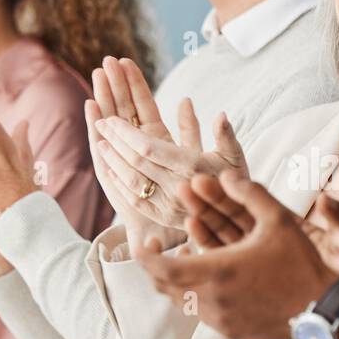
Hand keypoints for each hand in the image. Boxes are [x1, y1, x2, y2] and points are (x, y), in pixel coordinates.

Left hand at [89, 56, 247, 228]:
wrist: (237, 224)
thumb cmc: (236, 185)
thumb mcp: (236, 158)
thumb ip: (226, 135)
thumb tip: (221, 114)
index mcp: (192, 167)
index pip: (149, 148)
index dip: (127, 133)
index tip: (113, 119)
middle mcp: (178, 186)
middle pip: (136, 161)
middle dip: (116, 141)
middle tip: (102, 123)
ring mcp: (168, 205)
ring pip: (132, 180)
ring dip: (114, 160)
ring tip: (101, 143)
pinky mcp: (163, 219)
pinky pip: (136, 201)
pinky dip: (121, 184)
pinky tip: (111, 170)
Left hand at [134, 168, 336, 338]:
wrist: (326, 310)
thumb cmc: (304, 264)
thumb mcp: (280, 220)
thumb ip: (250, 193)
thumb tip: (226, 174)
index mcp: (219, 272)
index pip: (161, 268)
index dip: (146, 255)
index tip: (148, 239)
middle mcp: (213, 300)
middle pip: (166, 285)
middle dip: (158, 262)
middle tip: (160, 245)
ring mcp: (221, 320)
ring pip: (182, 300)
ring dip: (179, 276)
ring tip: (187, 254)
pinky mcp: (231, 330)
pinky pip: (200, 311)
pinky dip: (196, 292)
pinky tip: (209, 275)